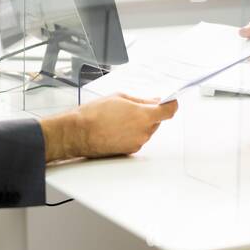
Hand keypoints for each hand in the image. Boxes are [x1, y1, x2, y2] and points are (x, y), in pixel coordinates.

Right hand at [41, 94, 177, 161]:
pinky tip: (116, 127)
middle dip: (150, 113)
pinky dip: (131, 132)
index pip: (169, 111)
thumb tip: (154, 101)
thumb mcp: (120, 97)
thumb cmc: (94, 114)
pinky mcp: (130, 151)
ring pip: (147, 130)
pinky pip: (137, 138)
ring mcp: (137, 143)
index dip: (171, 104)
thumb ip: (142, 100)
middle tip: (133, 107)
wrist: (78, 133)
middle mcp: (144, 132)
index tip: (170, 100)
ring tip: (119, 118)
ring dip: (139, 123)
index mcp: (144, 116)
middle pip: (157, 121)